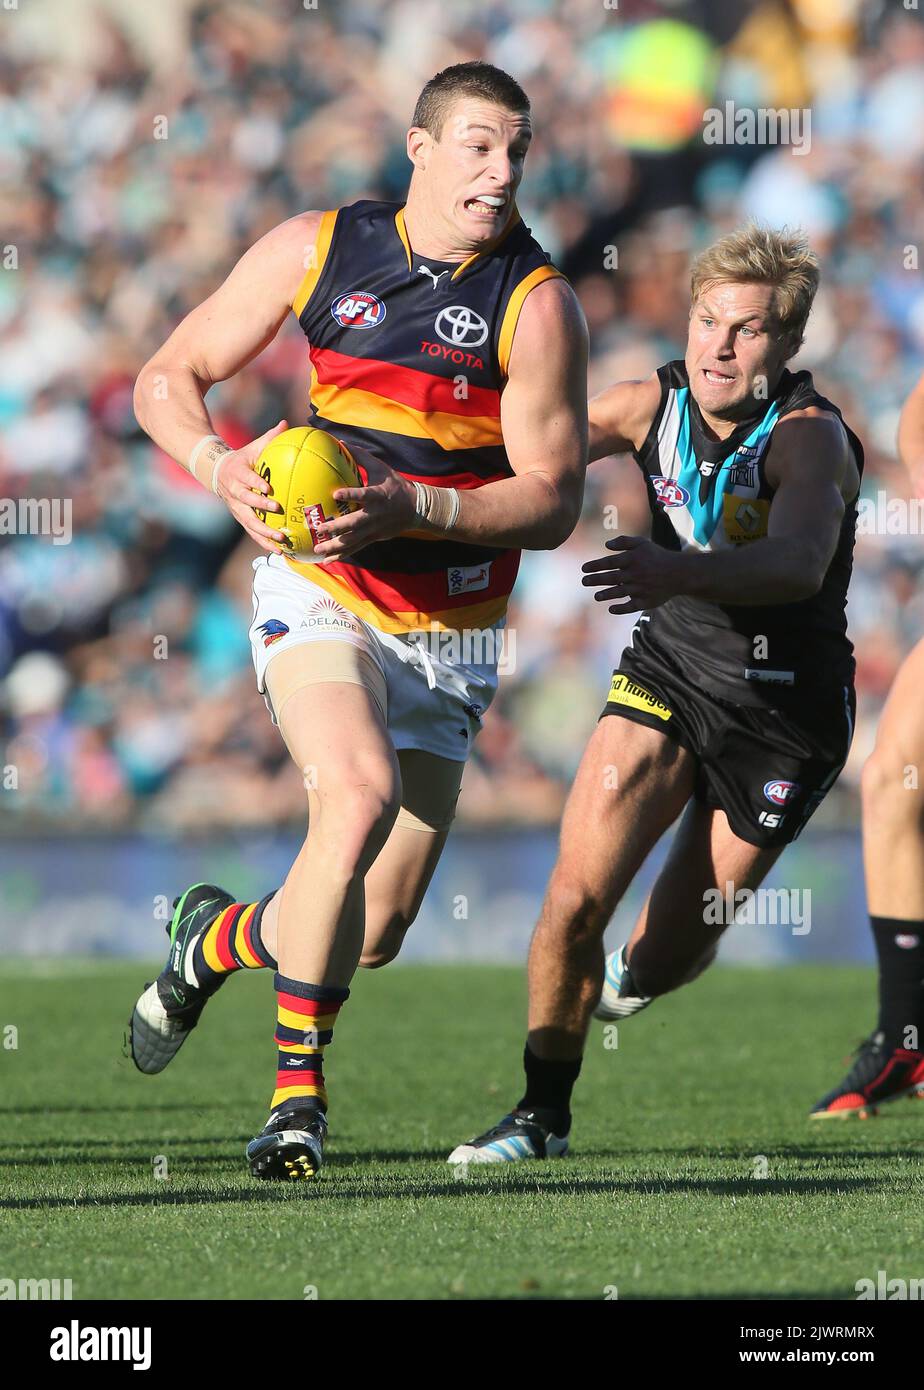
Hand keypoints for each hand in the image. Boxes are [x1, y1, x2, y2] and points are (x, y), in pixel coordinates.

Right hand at [212, 419, 287, 554]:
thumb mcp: (253, 447)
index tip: (268, 488)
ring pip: (249, 522)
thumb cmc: (242, 459)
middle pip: (246, 502)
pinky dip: (264, 542)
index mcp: (237, 473)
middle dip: (261, 508)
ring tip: (281, 541)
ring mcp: (237, 508)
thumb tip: (287, 424)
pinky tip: (280, 551)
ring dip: (264, 532)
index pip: (246, 478)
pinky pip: (252, 532)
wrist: (217, 473)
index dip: (256, 483)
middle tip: (277, 510)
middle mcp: (235, 492)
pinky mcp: (241, 518)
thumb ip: (270, 438)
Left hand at [311, 445, 417, 560]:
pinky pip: (356, 547)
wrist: (416, 508)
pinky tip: (327, 560)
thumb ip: (360, 456)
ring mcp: (374, 528)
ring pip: (353, 540)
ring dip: (335, 546)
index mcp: (378, 495)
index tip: (336, 494)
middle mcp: (375, 514)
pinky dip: (342, 554)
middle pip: (354, 523)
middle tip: (318, 528)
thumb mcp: (381, 468)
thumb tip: (340, 442)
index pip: (364, 495)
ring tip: (317, 549)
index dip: (351, 495)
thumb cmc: (395, 485)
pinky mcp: (374, 537)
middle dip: (336, 527)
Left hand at [581, 535, 685, 613]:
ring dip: (606, 595)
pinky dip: (622, 609)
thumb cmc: (656, 556)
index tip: (584, 569)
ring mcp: (641, 589)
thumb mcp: (642, 543)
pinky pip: (632, 606)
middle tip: (584, 581)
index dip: (596, 565)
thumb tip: (606, 545)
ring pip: (620, 592)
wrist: (679, 573)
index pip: (610, 563)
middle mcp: (636, 574)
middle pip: (612, 578)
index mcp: (633, 559)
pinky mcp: (647, 601)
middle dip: (596, 580)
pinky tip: (611, 609)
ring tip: (596, 596)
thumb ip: (624, 542)